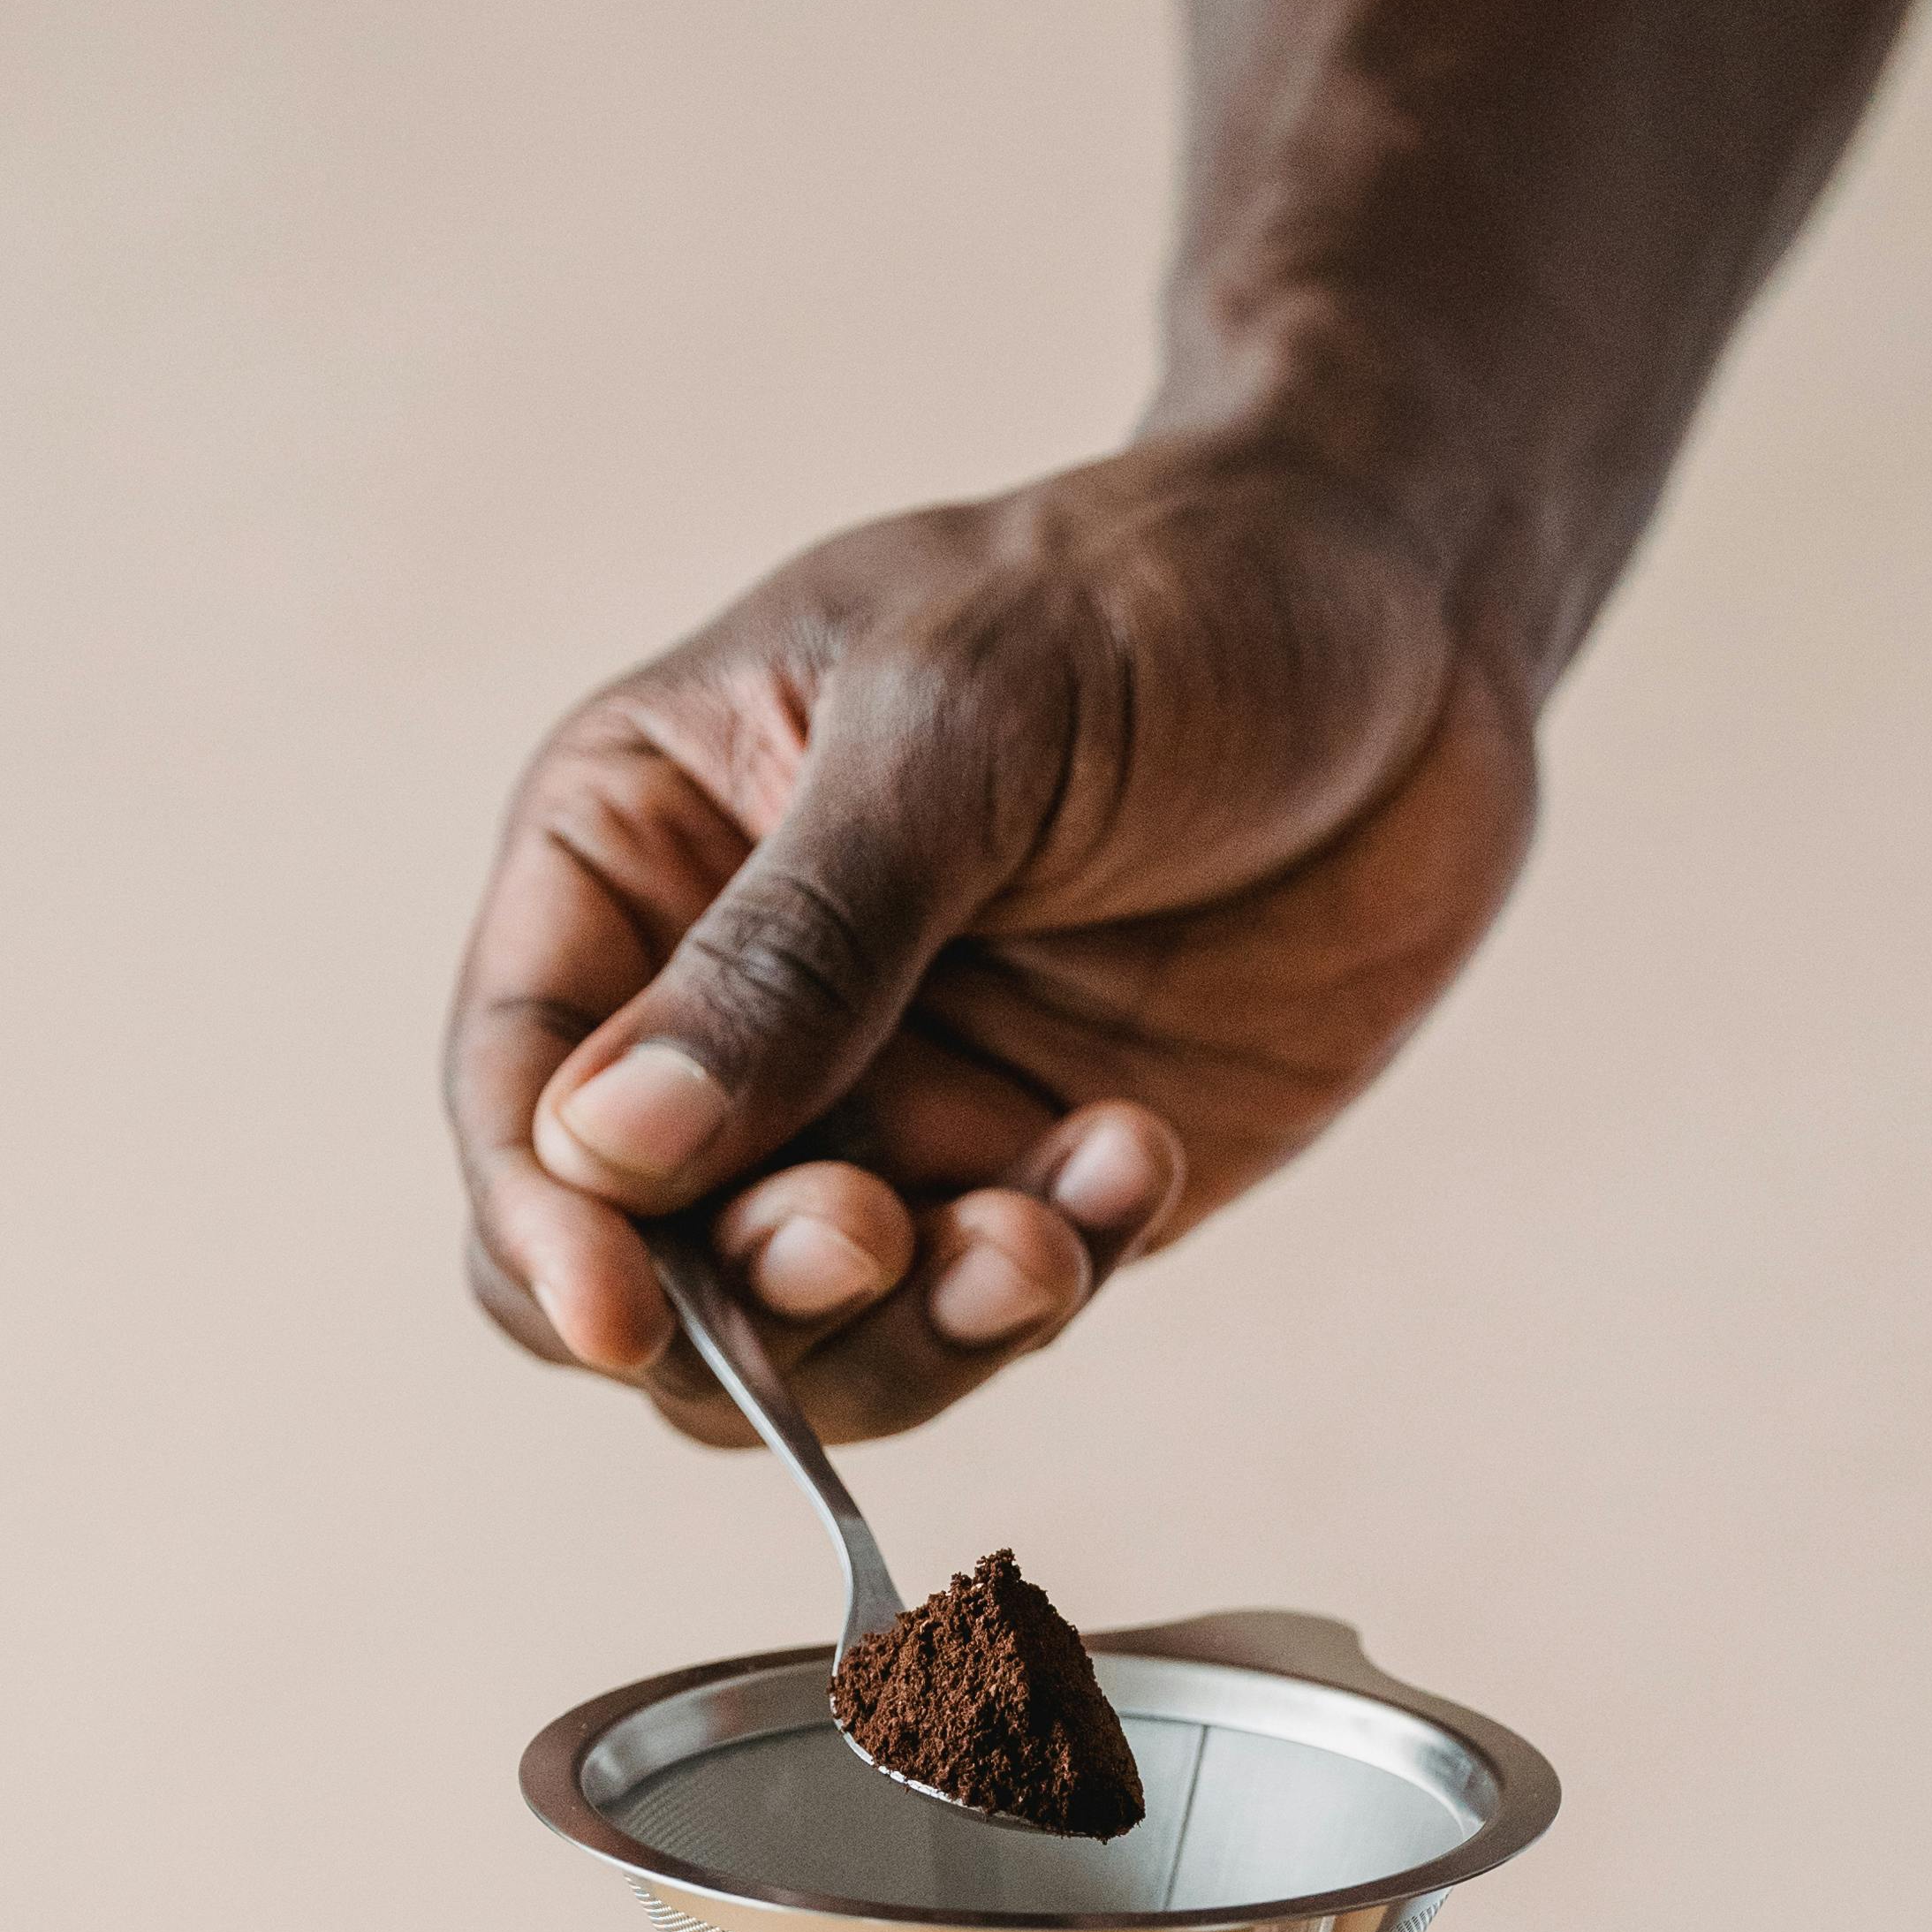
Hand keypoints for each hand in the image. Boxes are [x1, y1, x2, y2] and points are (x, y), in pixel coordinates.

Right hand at [445, 429, 1533, 1446]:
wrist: (1412, 617)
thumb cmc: (1158, 595)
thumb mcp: (960, 726)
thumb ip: (792, 946)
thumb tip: (604, 1144)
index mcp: (640, 851)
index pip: (518, 1089)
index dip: (546, 1226)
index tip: (617, 1316)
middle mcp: (732, 1006)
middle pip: (642, 1259)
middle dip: (744, 1299)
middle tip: (880, 1232)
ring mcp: (888, 1106)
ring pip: (808, 1336)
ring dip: (910, 1327)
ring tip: (1045, 1227)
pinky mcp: (1034, 1174)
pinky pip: (988, 1312)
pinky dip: (1048, 1278)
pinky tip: (1135, 1153)